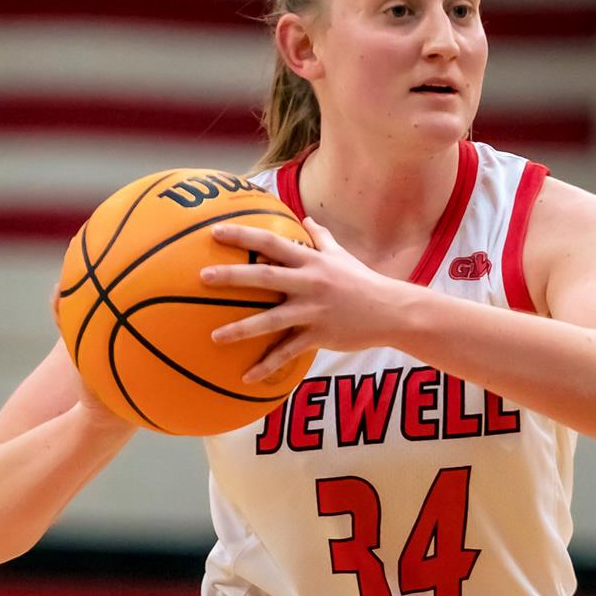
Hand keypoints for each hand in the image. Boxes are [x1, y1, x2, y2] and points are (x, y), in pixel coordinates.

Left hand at [199, 219, 412, 381]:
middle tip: (202, 277)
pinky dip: (266, 366)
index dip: (243, 236)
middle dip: (232, 276)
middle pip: (265, 276)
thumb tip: (307, 218)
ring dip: (240, 328)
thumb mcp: (342, 255)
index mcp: (311, 260)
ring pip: (271, 319)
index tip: (215, 232)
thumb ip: (321, 237)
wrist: (393, 311)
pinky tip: (245, 377)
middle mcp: (309, 282)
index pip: (271, 242)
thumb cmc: (363, 281)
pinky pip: (287, 353)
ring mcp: (313, 310)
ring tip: (214, 337)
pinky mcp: (318, 336)